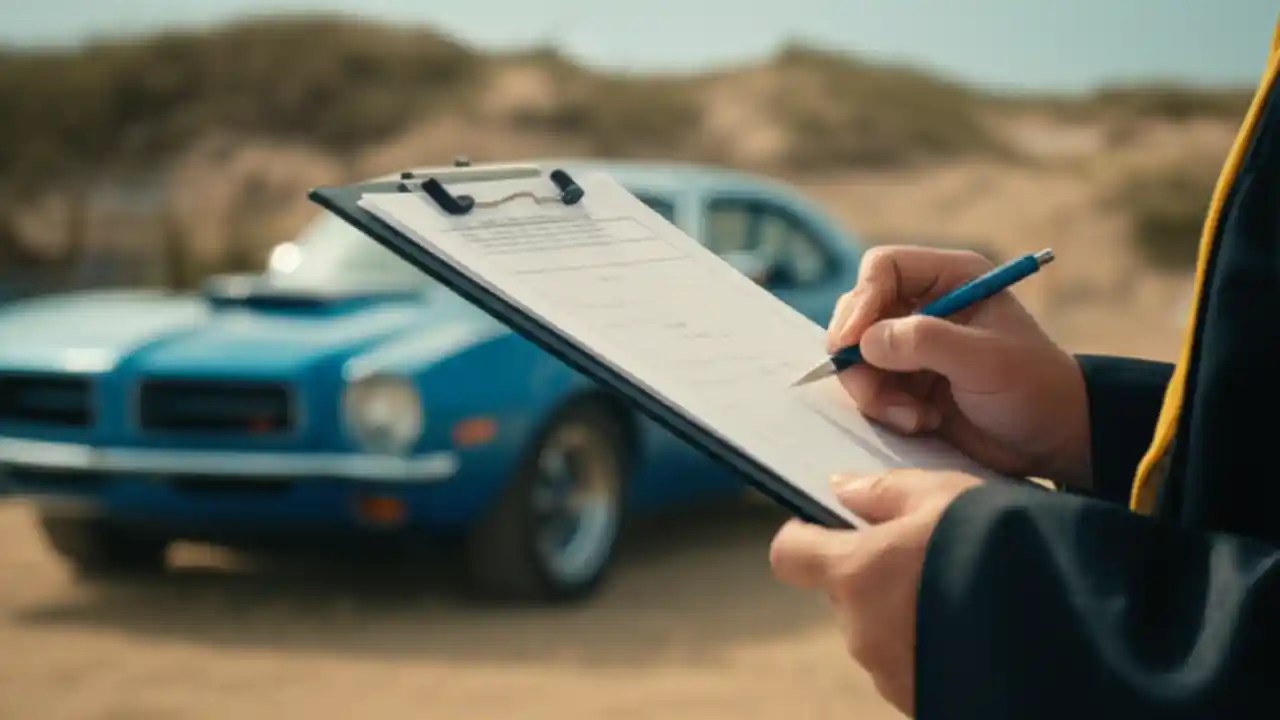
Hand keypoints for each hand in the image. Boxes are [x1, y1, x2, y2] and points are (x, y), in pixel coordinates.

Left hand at [770, 469, 982, 716]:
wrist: (1065, 632)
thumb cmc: (998, 550)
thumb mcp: (945, 497)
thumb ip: (886, 491)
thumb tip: (843, 489)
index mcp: (853, 574)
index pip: (789, 555)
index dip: (805, 538)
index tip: (828, 527)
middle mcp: (860, 630)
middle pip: (845, 593)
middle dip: (875, 575)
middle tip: (928, 556)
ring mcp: (890, 674)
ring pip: (881, 631)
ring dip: (907, 614)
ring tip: (965, 594)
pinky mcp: (921, 702)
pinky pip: (913, 665)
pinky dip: (932, 647)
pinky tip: (976, 630)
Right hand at [829, 246, 1090, 488]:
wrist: (1050, 440)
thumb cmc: (1032, 389)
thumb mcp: (985, 361)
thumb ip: (925, 342)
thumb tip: (865, 342)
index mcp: (950, 278)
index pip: (883, 268)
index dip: (861, 301)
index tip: (850, 343)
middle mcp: (924, 305)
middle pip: (858, 313)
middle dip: (860, 357)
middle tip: (875, 394)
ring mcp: (911, 345)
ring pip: (855, 356)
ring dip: (874, 391)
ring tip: (913, 416)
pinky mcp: (904, 382)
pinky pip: (868, 387)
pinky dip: (884, 409)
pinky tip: (921, 422)